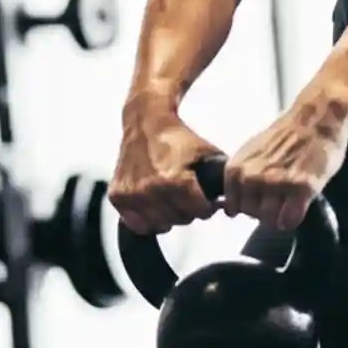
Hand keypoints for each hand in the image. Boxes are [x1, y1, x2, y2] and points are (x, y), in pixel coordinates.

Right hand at [110, 96, 221, 234]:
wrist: (146, 122)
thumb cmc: (177, 137)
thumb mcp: (206, 153)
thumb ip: (219, 177)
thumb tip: (230, 199)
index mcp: (174, 180)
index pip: (200, 212)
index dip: (207, 206)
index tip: (206, 201)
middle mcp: (151, 189)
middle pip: (181, 220)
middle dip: (189, 210)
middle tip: (188, 197)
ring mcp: (132, 194)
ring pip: (159, 225)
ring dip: (168, 216)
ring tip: (172, 200)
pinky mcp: (118, 196)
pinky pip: (137, 224)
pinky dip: (147, 219)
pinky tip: (154, 205)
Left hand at [225, 101, 347, 230]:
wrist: (316, 118)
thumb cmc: (286, 134)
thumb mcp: (251, 152)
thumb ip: (240, 176)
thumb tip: (230, 207)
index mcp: (236, 169)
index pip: (234, 208)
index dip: (250, 206)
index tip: (261, 200)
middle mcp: (252, 178)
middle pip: (252, 217)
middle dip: (265, 213)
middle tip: (279, 201)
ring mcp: (276, 184)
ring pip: (270, 222)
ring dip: (280, 218)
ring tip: (289, 204)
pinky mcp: (301, 188)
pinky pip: (289, 221)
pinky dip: (293, 219)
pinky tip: (299, 207)